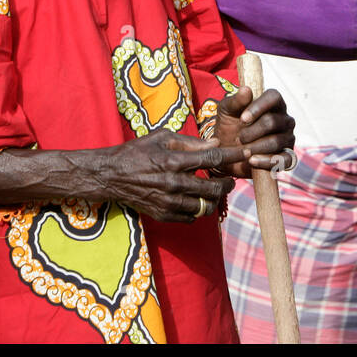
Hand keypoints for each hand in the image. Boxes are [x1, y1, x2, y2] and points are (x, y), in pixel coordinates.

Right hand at [95, 129, 237, 222]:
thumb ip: (190, 142)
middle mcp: (173, 183)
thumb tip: (215, 144)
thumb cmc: (137, 152)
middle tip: (230, 179)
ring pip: (204, 206)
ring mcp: (168, 202)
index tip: (245, 153)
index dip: (232, 156)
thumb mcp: (162, 138)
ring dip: (213, 199)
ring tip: (214, 191)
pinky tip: (196, 200)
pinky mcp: (163, 215)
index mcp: (173, 161)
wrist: (111, 175)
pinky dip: (197, 210)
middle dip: (227, 183)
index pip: (212, 159)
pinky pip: (190, 218)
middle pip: (212, 188)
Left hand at [212, 86, 296, 178]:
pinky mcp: (287, 157)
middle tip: (238, 138)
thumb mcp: (226, 111)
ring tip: (242, 150)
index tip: (243, 119)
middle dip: (252, 131)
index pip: (274, 97)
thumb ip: (235, 101)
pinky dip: (266, 161)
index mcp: (273, 103)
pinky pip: (284, 160)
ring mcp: (288, 138)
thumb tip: (246, 90)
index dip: (259, 107)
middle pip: (273, 121)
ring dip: (255, 147)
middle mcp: (284, 119)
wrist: (227, 153)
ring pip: (276, 141)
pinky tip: (252, 161)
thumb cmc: (230, 126)